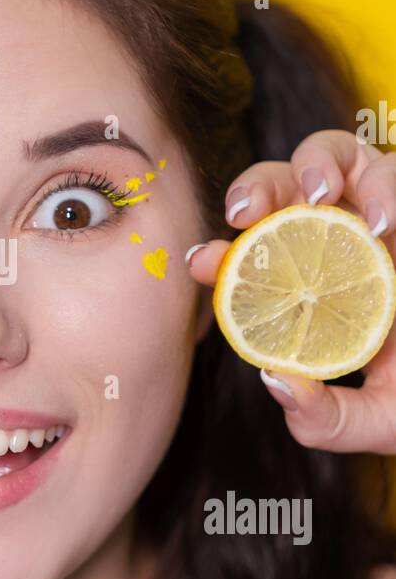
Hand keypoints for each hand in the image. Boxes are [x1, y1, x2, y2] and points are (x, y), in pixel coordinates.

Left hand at [186, 129, 395, 454]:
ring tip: (318, 199)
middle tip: (245, 214)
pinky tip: (384, 220)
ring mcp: (390, 214)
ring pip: (339, 157)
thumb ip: (327, 420)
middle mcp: (350, 241)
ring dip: (317, 165)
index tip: (201, 262)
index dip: (222, 254)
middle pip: (285, 188)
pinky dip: (386, 185)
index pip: (257, 258)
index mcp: (322, 286)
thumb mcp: (383, 421)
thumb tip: (276, 382)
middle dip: (257, 187)